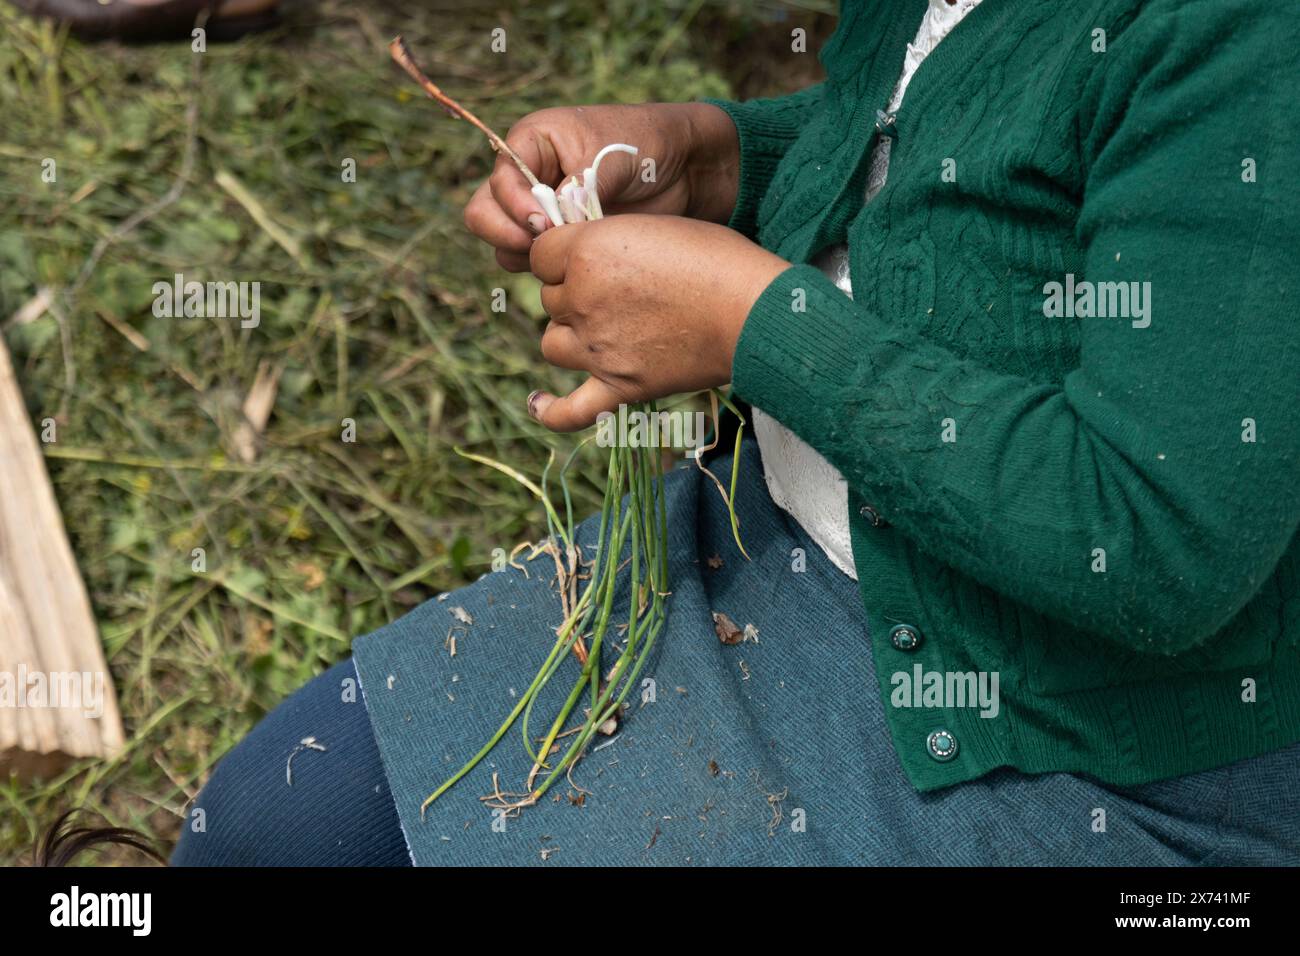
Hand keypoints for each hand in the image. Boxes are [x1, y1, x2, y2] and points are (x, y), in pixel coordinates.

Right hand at [463, 102, 739, 271]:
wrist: (684, 170)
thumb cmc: (646, 146)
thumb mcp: (609, 156)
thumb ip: (576, 187)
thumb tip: (547, 221)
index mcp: (532, 144)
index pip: (499, 179)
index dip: (515, 205)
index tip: (543, 222)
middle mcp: (526, 179)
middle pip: (484, 214)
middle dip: (507, 234)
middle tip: (541, 247)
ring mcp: (540, 214)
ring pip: (505, 245)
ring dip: (526, 256)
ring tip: (563, 257)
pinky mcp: (559, 244)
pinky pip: (533, 264)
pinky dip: (547, 270)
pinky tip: (576, 268)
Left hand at [526, 214, 788, 430]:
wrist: (752, 310)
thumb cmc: (718, 259)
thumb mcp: (658, 225)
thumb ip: (612, 238)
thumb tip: (593, 254)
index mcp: (588, 251)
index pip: (541, 254)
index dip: (563, 254)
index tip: (592, 257)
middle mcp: (583, 299)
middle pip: (550, 298)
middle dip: (575, 292)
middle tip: (622, 291)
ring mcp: (597, 348)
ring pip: (552, 343)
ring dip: (569, 335)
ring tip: (599, 330)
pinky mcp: (619, 386)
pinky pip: (569, 409)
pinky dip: (550, 411)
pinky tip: (537, 404)